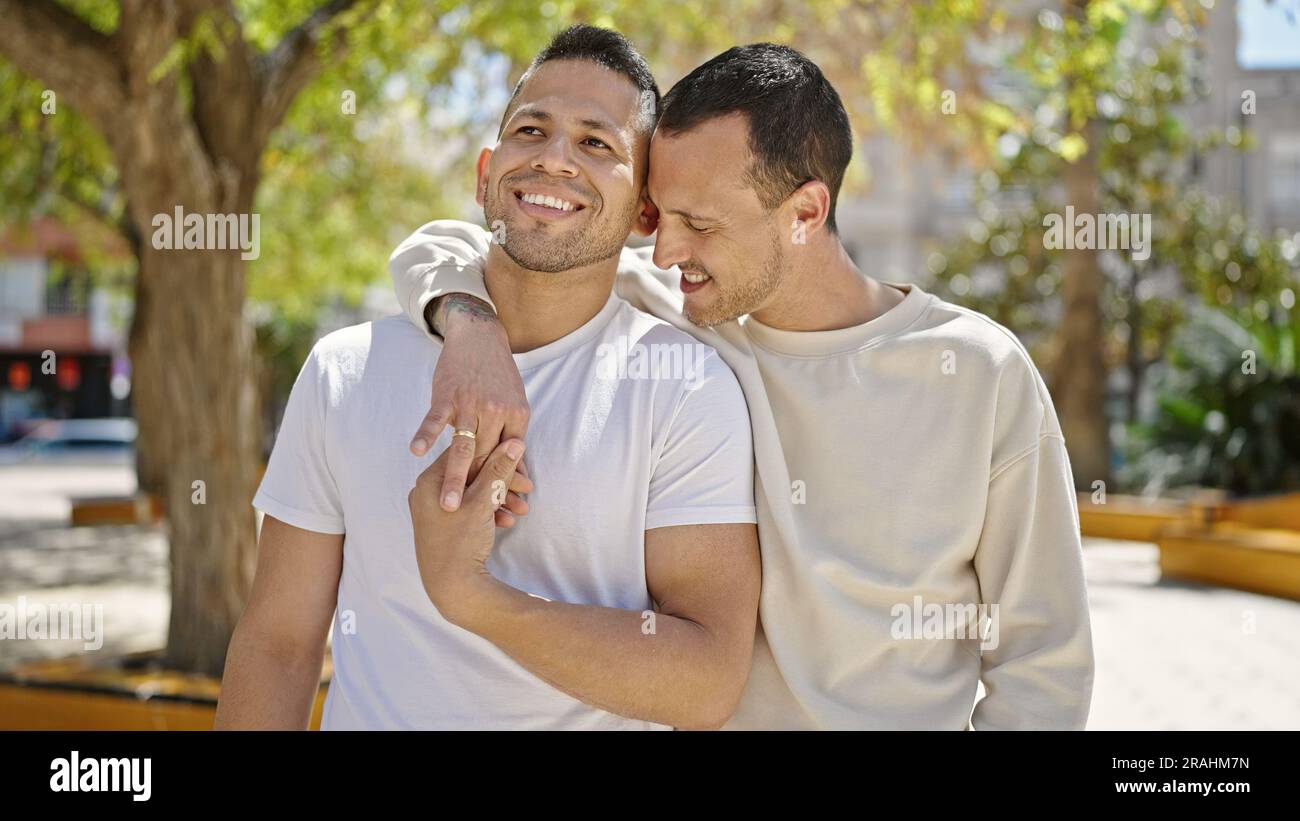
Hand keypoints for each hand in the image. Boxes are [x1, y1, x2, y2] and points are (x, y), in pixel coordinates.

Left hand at [409, 438, 526, 623]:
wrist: (452, 588)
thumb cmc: (462, 542)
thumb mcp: (483, 501)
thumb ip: (498, 469)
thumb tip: (514, 442)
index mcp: (430, 481)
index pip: (465, 453)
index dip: (495, 453)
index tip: (518, 459)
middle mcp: (427, 492)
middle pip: (470, 474)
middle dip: (502, 481)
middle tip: (528, 486)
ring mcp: (434, 510)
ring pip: (473, 494)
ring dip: (500, 498)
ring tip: (523, 508)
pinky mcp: (443, 526)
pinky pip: (468, 510)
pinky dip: (489, 512)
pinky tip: (509, 521)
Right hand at [411, 295, 530, 513]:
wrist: (481, 336)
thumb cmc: (499, 376)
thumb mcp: (515, 406)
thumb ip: (513, 439)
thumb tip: (519, 475)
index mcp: (517, 417)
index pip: (508, 460)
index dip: (501, 488)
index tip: (497, 514)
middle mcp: (496, 413)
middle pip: (486, 461)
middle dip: (478, 494)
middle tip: (471, 521)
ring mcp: (471, 404)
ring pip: (464, 447)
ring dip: (455, 478)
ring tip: (447, 504)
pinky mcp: (447, 395)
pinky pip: (436, 419)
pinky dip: (427, 434)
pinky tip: (418, 452)